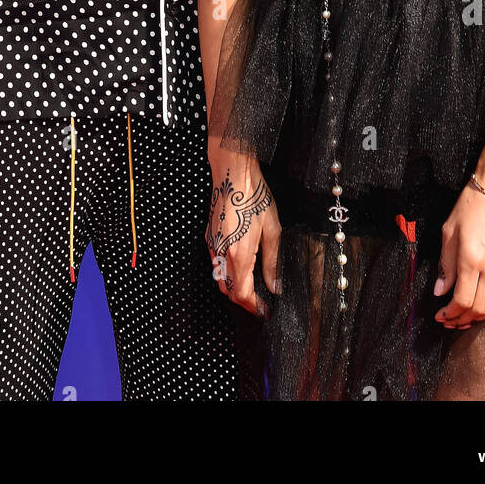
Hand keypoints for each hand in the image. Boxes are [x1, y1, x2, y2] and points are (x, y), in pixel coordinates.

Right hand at [205, 147, 280, 316]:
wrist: (233, 172)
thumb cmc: (255, 197)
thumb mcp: (272, 229)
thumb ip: (272, 262)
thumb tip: (275, 286)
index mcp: (239, 255)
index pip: (242, 294)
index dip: (254, 307)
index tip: (266, 311)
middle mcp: (221, 254)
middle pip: (228, 291)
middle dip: (243, 301)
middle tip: (261, 302)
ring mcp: (212, 244)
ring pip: (219, 278)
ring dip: (234, 288)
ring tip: (253, 287)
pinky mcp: (209, 235)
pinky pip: (215, 263)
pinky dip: (227, 272)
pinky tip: (241, 266)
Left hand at [434, 179, 484, 328]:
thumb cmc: (471, 205)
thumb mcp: (449, 231)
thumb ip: (445, 264)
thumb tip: (440, 292)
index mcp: (470, 258)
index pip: (462, 300)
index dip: (451, 314)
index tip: (441, 316)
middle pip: (480, 308)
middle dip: (463, 319)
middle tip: (452, 320)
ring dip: (483, 316)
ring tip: (470, 317)